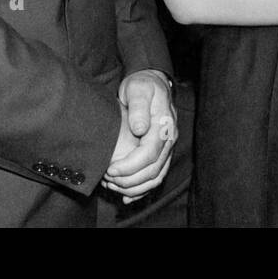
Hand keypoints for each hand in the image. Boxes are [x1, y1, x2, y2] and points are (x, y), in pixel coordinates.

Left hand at [104, 70, 176, 202]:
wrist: (153, 82)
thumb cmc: (143, 85)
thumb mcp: (138, 89)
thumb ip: (138, 107)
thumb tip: (140, 129)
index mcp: (164, 125)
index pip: (150, 153)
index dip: (130, 166)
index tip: (111, 169)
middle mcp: (169, 139)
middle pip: (154, 170)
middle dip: (130, 180)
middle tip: (108, 179)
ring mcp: (167, 147)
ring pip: (156, 176)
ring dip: (135, 187)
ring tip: (113, 186)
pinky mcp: (161, 152)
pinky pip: (156, 175)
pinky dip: (142, 189)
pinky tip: (127, 195)